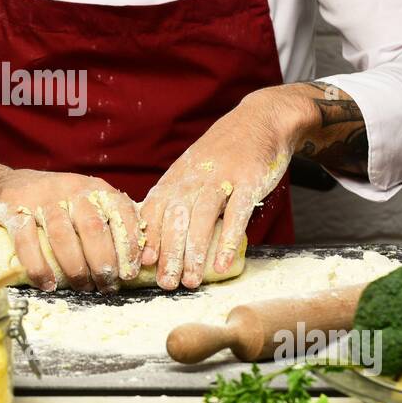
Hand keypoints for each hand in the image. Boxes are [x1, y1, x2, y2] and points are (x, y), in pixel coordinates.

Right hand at [0, 169, 142, 293]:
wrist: (1, 185)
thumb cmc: (52, 203)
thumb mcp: (83, 202)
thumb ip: (107, 221)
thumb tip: (140, 257)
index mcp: (93, 188)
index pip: (120, 212)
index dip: (129, 244)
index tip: (130, 272)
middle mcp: (70, 189)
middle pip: (93, 228)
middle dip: (103, 263)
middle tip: (106, 287)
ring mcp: (40, 198)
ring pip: (62, 236)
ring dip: (75, 268)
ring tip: (82, 288)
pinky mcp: (13, 210)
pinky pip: (26, 241)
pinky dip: (38, 266)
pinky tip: (47, 284)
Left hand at [140, 87, 314, 290]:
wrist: (261, 120)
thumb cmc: (224, 152)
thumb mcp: (193, 168)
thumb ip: (177, 195)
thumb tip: (157, 230)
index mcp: (178, 176)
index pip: (154, 209)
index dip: (147, 237)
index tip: (140, 264)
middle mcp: (194, 176)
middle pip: (174, 218)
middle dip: (168, 253)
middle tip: (165, 283)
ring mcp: (221, 178)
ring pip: (201, 218)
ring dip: (194, 252)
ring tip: (190, 280)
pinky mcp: (248, 181)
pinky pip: (236, 214)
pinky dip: (227, 240)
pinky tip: (221, 264)